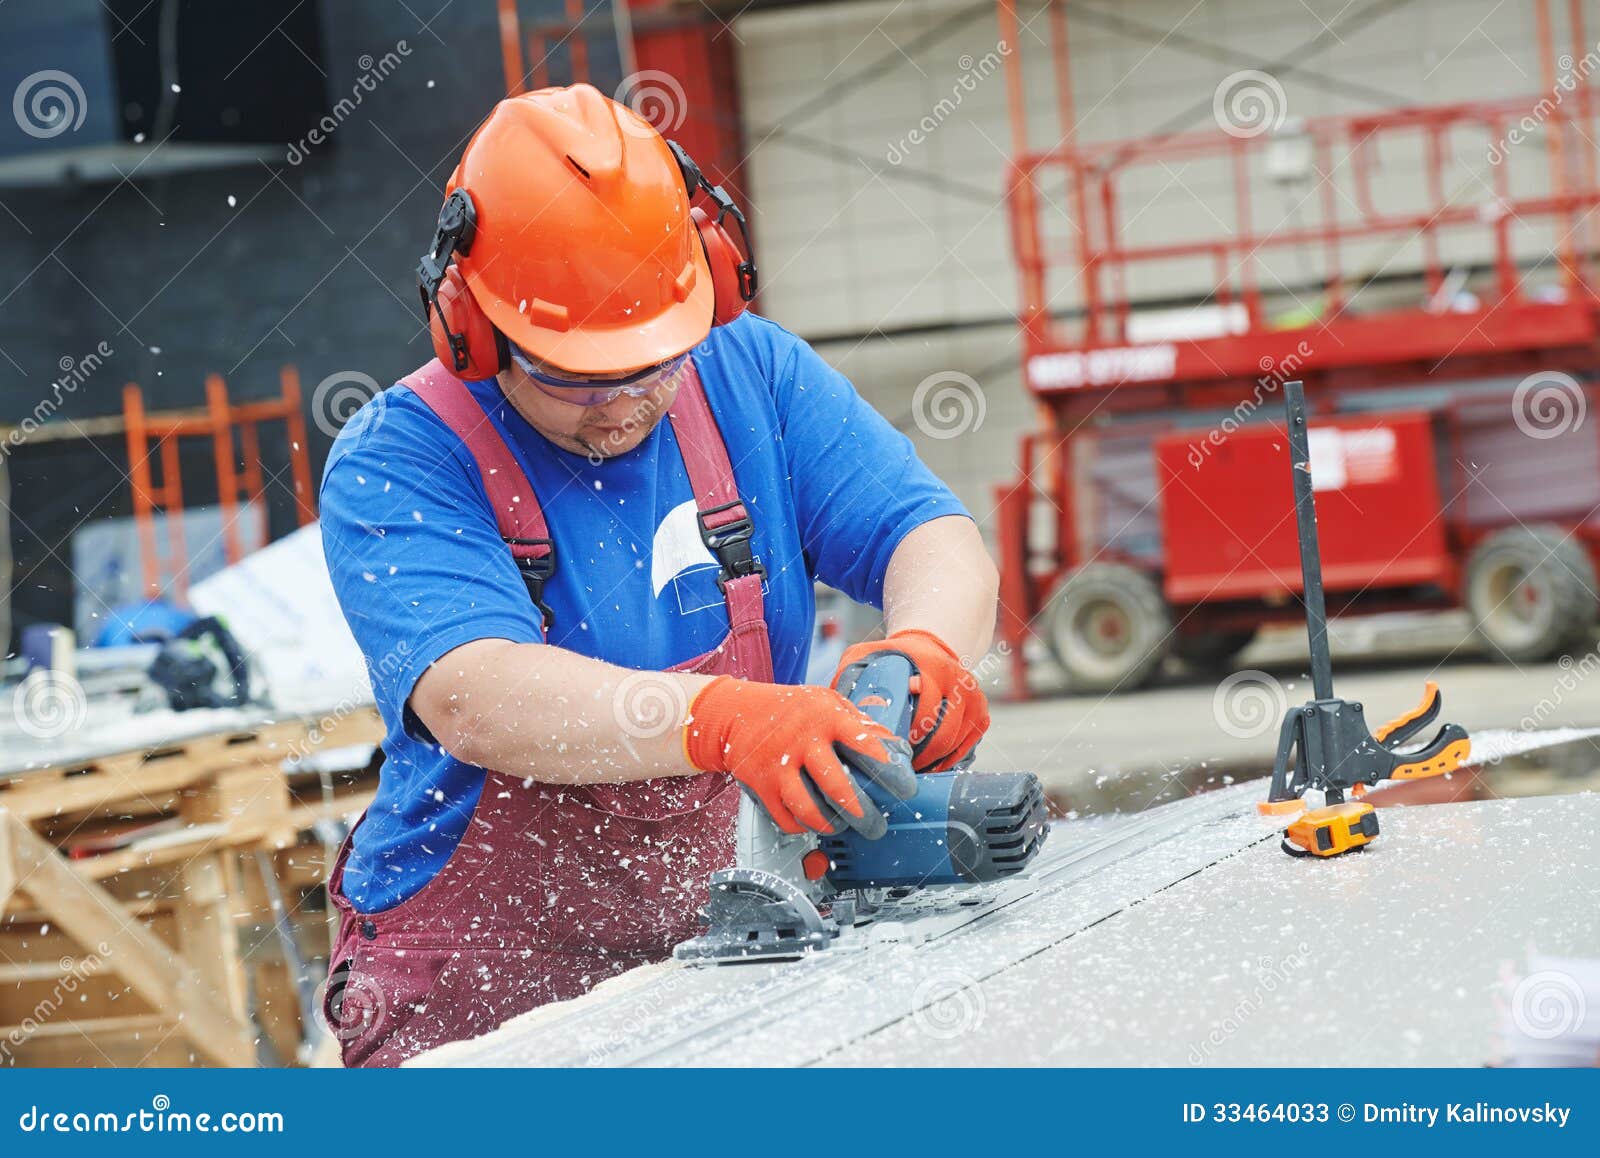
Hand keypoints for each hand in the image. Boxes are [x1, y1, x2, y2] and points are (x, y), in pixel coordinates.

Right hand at [682, 677, 915, 836]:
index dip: (886, 766)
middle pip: (837, 785)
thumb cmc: (790, 708)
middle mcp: (803, 741)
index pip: (862, 742)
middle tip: (876, 825)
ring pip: (808, 808)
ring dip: (830, 825)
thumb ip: (858, 721)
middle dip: (862, 812)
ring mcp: (780, 764)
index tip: (903, 785)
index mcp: (825, 718)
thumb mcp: (825, 700)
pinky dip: (801, 826)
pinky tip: (812, 823)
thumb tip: (894, 743)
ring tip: (841, 828)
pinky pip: (784, 816)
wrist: (736, 712)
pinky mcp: (761, 783)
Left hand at [833, 629, 988, 772]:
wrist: (930, 645)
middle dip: (920, 758)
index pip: (925, 712)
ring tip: (910, 773)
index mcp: (932, 666)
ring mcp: (975, 697)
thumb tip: (830, 709)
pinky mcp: (982, 713)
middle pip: (942, 734)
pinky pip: (967, 747)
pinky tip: (928, 768)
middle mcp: (959, 679)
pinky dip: (948, 761)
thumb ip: (848, 674)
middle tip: (898, 771)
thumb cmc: (892, 655)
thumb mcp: (866, 654)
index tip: (888, 755)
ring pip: (955, 744)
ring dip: (933, 764)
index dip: (907, 739)